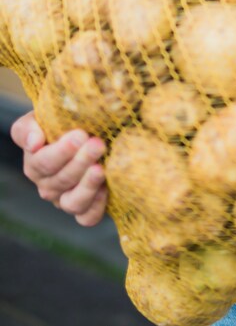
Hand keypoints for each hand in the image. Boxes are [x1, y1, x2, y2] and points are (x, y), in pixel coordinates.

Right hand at [10, 112, 107, 226]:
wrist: (89, 131)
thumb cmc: (64, 121)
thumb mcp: (43, 116)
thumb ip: (30, 127)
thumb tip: (34, 143)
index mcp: (35, 163)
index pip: (42, 162)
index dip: (61, 151)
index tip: (80, 134)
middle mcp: (47, 185)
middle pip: (61, 180)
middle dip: (81, 161)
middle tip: (97, 144)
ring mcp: (65, 199)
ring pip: (72, 203)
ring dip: (88, 186)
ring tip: (100, 168)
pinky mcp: (84, 209)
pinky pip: (87, 218)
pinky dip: (96, 207)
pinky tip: (105, 189)